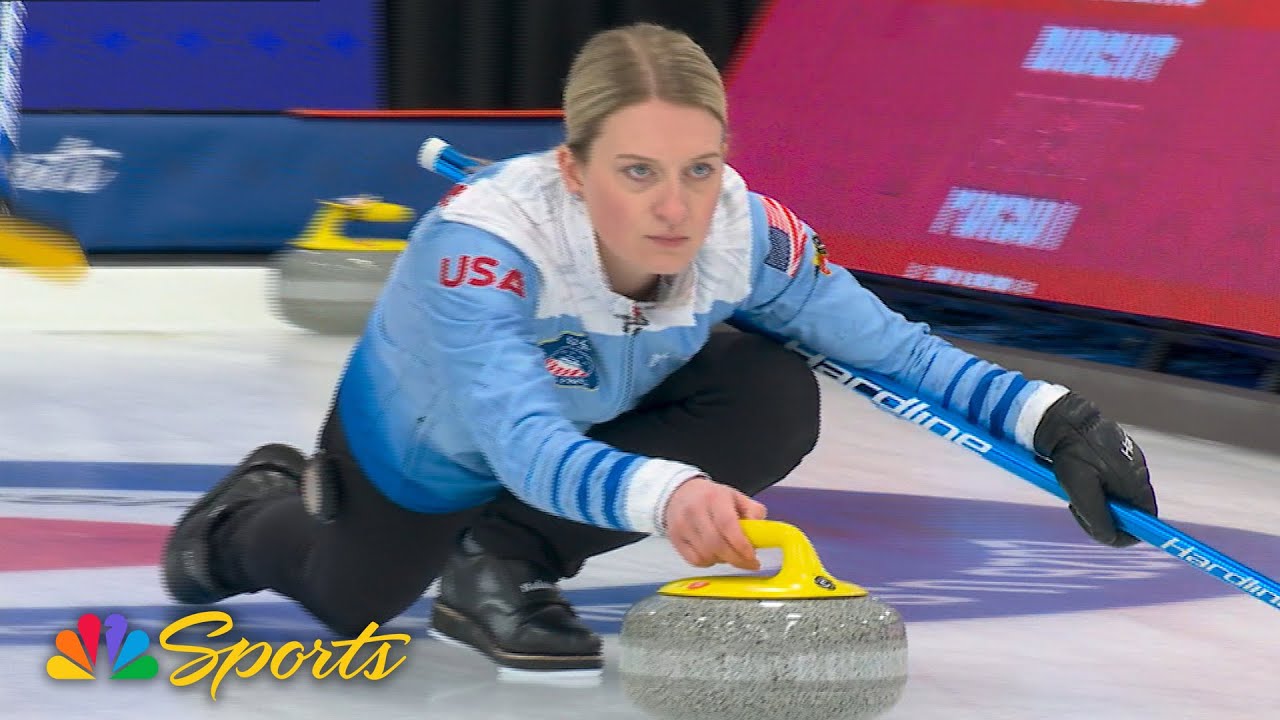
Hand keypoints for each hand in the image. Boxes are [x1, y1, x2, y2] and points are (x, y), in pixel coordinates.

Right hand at [662, 476, 767, 569]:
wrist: (679, 492)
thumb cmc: (713, 498)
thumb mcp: (736, 497)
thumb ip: (753, 512)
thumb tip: (760, 533)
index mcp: (715, 498)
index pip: (727, 524)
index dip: (741, 545)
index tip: (753, 557)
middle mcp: (696, 511)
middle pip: (716, 544)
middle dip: (736, 559)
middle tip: (749, 564)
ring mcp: (682, 525)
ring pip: (705, 555)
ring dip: (722, 560)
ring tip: (729, 554)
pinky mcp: (674, 537)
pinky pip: (694, 560)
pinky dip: (707, 562)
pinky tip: (713, 555)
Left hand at [1034, 392, 1157, 546]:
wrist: (1064, 419)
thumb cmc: (1072, 454)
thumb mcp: (1081, 492)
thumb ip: (1098, 518)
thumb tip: (1111, 538)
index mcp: (1136, 483)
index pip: (1146, 520)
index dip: (1127, 532)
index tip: (1102, 532)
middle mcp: (1139, 473)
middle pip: (1130, 510)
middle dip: (1105, 515)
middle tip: (1077, 507)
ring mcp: (1129, 461)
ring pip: (1117, 495)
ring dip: (1097, 500)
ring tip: (1073, 489)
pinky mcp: (1117, 453)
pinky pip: (1110, 479)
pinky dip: (1094, 485)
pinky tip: (1076, 476)